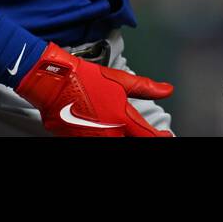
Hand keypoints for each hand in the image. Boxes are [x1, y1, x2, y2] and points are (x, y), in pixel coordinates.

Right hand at [16, 42, 174, 136]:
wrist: (54, 83)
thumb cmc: (86, 79)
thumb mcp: (120, 80)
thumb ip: (145, 87)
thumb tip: (167, 89)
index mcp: (122, 119)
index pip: (147, 136)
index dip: (160, 137)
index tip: (166, 135)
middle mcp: (108, 133)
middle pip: (129, 141)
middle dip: (136, 136)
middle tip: (138, 131)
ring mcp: (92, 138)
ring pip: (113, 142)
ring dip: (118, 136)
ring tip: (118, 127)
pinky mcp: (76, 140)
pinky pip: (94, 140)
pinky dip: (101, 134)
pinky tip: (100, 127)